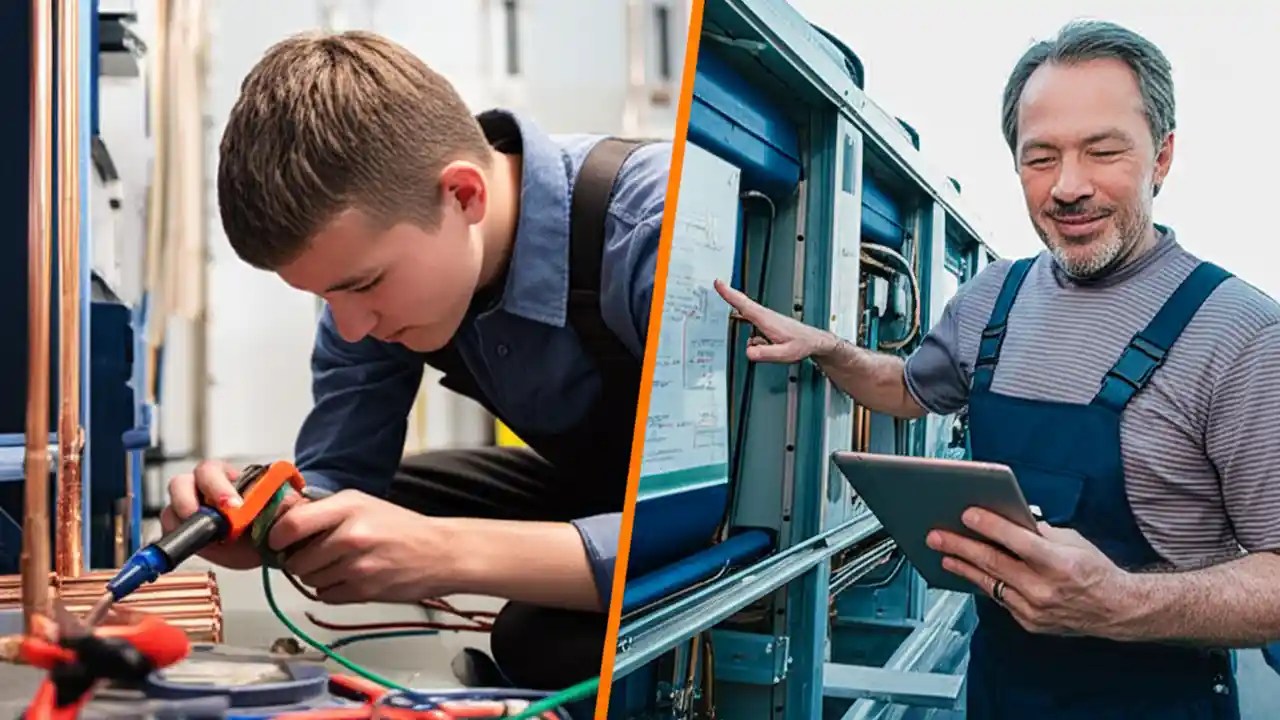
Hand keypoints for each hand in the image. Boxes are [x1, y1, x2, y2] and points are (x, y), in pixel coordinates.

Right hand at [159, 460, 302, 569]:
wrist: (267, 544)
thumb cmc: (270, 519)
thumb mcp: (280, 507)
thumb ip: (281, 500)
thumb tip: (287, 499)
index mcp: (226, 478)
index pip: (210, 470)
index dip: (217, 486)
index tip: (232, 506)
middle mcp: (202, 491)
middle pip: (180, 484)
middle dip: (189, 500)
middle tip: (207, 519)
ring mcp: (190, 512)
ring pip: (171, 509)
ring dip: (181, 523)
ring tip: (201, 538)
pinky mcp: (184, 535)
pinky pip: (168, 534)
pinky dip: (173, 542)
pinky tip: (188, 548)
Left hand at [267, 489, 455, 604]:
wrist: (440, 553)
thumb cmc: (400, 527)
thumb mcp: (363, 504)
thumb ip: (325, 510)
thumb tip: (283, 523)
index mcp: (348, 507)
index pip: (291, 525)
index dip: (277, 537)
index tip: (277, 541)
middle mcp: (351, 536)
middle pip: (296, 559)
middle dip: (299, 560)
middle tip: (316, 554)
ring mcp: (357, 567)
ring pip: (309, 580)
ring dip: (316, 575)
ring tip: (340, 564)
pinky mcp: (363, 591)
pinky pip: (325, 595)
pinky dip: (331, 590)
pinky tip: (350, 578)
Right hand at [714, 279, 837, 363]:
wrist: (814, 341)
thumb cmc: (801, 344)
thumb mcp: (784, 354)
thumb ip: (765, 353)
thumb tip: (749, 351)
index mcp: (766, 319)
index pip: (744, 304)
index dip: (730, 294)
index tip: (718, 283)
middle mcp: (765, 316)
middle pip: (742, 305)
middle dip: (729, 296)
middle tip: (717, 286)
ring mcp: (765, 319)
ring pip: (748, 322)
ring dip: (750, 332)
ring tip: (769, 345)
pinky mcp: (767, 324)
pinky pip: (754, 331)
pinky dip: (757, 340)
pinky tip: (770, 347)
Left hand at [927, 508, 1135, 638]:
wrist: (1116, 610)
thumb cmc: (1095, 570)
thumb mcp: (1073, 541)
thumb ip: (1038, 533)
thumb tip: (1005, 521)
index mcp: (1058, 563)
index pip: (1016, 541)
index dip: (989, 526)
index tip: (966, 514)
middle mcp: (1044, 588)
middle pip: (994, 563)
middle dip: (961, 547)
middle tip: (937, 535)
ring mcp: (1035, 609)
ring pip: (991, 583)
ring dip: (963, 567)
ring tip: (943, 554)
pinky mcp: (1029, 622)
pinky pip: (1000, 599)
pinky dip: (985, 583)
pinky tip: (969, 572)